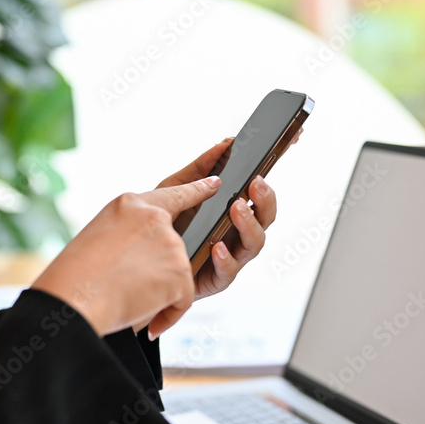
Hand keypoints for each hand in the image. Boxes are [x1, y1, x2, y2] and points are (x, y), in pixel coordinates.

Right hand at [31, 176, 222, 338]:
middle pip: (173, 246)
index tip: (214, 183)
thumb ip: (130, 237)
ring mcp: (170, 242)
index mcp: (129, 205)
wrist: (72, 299)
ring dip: (158, 294)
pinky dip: (167, 313)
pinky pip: (182, 298)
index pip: (171, 194)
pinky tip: (145, 316)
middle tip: (128, 286)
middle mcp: (153, 216)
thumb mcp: (99, 240)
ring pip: (176, 275)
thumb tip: (149, 259)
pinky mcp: (180, 269)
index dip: (196, 189)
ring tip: (125, 300)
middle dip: (159, 271)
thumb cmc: (73, 278)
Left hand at [157, 138, 278, 300]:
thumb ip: (200, 168)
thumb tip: (224, 144)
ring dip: (248, 224)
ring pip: (254, 244)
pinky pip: (228, 272)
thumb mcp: (176, 189)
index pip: (259, 196)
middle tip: (255, 185)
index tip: (283, 163)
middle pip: (265, 219)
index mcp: (232, 213)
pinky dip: (226, 259)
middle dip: (264, 200)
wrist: (141, 261)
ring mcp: (230, 257)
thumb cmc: (165, 225)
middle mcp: (237, 235)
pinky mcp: (215, 280)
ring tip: (236, 209)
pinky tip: (218, 247)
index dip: (273, 177)